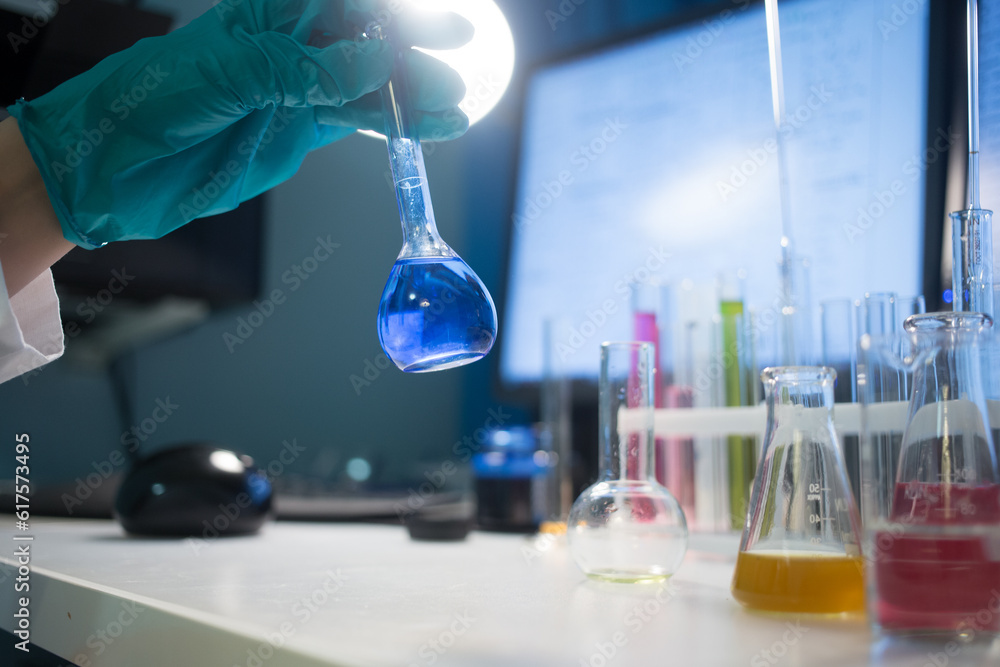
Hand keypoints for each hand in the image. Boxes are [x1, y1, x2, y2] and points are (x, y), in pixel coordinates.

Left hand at [8, 0, 471, 247]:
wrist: (117, 165)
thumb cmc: (152, 100)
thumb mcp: (230, 75)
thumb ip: (304, 69)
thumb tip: (374, 62)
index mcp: (268, 14)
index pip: (344, 3)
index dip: (390, 12)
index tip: (433, 20)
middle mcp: (289, 45)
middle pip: (366, 38)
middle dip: (412, 48)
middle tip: (459, 56)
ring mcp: (299, 87)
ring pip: (370, 84)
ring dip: (412, 94)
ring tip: (455, 104)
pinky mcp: (302, 128)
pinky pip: (357, 121)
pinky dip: (393, 126)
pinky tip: (425, 129)